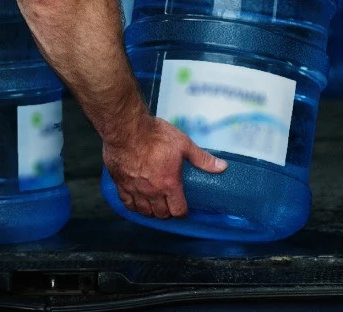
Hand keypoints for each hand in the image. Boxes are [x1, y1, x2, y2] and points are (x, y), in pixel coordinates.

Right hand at [103, 115, 226, 218]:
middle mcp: (152, 192)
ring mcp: (135, 189)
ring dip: (151, 210)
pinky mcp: (120, 184)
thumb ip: (201, 159)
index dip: (182, 211)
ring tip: (155, 203)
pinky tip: (137, 201)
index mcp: (169, 184)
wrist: (127, 128)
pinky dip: (134, 206)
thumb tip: (222, 167)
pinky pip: (127, 204)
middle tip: (170, 203)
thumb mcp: (183, 144)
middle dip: (167, 211)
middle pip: (161, 214)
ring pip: (144, 211)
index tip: (184, 207)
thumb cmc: (154, 135)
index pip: (178, 211)